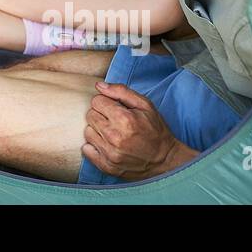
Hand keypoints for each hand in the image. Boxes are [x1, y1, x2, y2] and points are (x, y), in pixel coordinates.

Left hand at [81, 81, 197, 179]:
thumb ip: (121, 91)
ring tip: (112, 133)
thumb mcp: (145, 105)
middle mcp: (114, 137)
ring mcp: (110, 154)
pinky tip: (106, 144)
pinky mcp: (107, 166)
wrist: (164, 160)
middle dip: (100, 115)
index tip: (115, 109)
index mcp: (124, 119)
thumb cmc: (155, 130)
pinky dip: (94, 146)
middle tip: (114, 120)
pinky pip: (86, 150)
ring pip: (87, 132)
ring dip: (97, 130)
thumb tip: (99, 85)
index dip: (106, 102)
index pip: (96, 101)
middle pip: (90, 115)